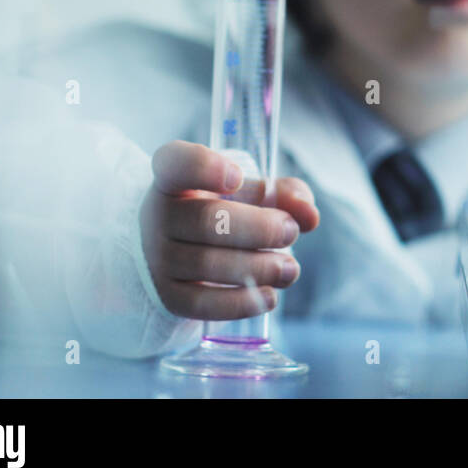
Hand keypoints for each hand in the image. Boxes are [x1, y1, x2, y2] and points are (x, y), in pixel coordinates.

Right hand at [140, 140, 319, 320]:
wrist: (184, 249)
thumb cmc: (225, 210)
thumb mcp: (252, 192)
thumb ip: (285, 193)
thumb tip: (309, 215)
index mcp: (175, 177)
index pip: (175, 163)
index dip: (204, 168)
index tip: (237, 177)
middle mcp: (158, 214)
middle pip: (207, 221)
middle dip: (260, 229)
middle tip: (291, 232)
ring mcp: (158, 257)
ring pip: (207, 264)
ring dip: (259, 268)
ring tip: (290, 268)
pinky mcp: (168, 295)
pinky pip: (202, 304)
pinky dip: (241, 303)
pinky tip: (269, 296)